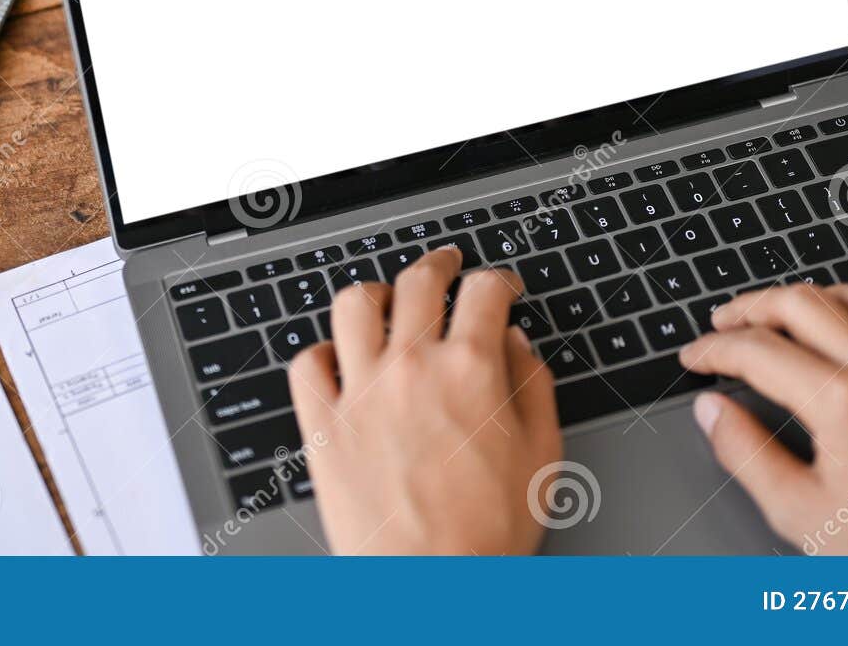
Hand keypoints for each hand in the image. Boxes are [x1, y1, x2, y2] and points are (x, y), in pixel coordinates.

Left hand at [288, 245, 562, 553]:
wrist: (432, 585)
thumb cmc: (487, 533)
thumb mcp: (541, 455)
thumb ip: (532, 388)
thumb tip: (516, 346)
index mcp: (470, 369)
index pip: (485, 291)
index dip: (500, 279)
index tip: (502, 287)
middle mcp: (411, 366)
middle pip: (418, 280)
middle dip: (439, 262)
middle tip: (447, 264)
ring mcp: (360, 391)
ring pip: (353, 305)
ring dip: (374, 292)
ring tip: (385, 299)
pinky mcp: (321, 425)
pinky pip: (306, 364)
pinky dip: (320, 353)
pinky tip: (338, 360)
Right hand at [678, 281, 847, 554]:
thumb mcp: (803, 515)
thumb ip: (747, 456)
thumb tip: (714, 414)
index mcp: (844, 402)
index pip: (758, 350)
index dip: (714, 349)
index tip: (696, 357)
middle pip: (804, 302)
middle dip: (752, 306)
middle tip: (725, 322)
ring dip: (817, 295)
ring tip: (789, 312)